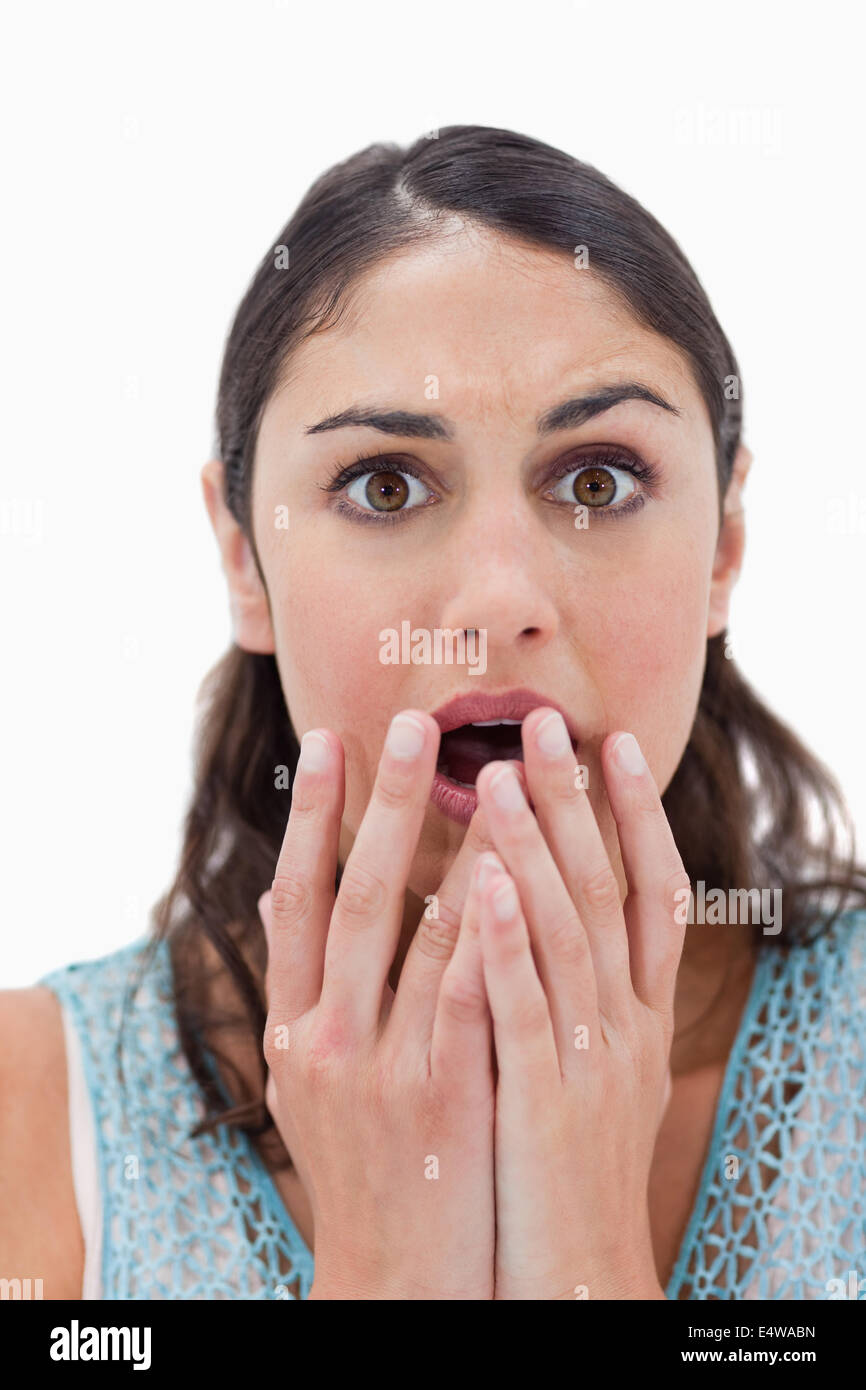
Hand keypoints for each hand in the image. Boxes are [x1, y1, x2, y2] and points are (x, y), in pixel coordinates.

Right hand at [259, 711, 497, 1299]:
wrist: (394, 1276)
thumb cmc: (359, 1162)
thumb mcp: (304, 1079)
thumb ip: (296, 984)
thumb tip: (274, 892)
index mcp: (290, 1026)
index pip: (296, 901)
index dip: (310, 818)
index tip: (327, 740)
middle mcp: (325, 1040)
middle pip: (354, 899)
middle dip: (382, 806)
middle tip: (410, 722)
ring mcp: (384, 1071)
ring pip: (421, 937)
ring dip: (455, 847)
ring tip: (487, 772)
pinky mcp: (446, 1100)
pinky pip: (471, 998)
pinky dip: (490, 932)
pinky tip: (516, 873)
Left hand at [473, 711, 687, 1299]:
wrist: (574, 1279)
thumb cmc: (563, 1168)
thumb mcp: (579, 1068)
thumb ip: (554, 990)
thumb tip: (515, 915)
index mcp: (637, 1016)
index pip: (653, 893)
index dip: (639, 816)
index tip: (618, 744)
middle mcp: (625, 1026)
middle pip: (610, 892)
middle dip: (580, 805)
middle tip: (551, 723)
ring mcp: (589, 1061)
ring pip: (567, 934)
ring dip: (532, 849)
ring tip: (496, 773)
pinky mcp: (541, 1101)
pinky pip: (523, 1007)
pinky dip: (502, 940)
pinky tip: (479, 880)